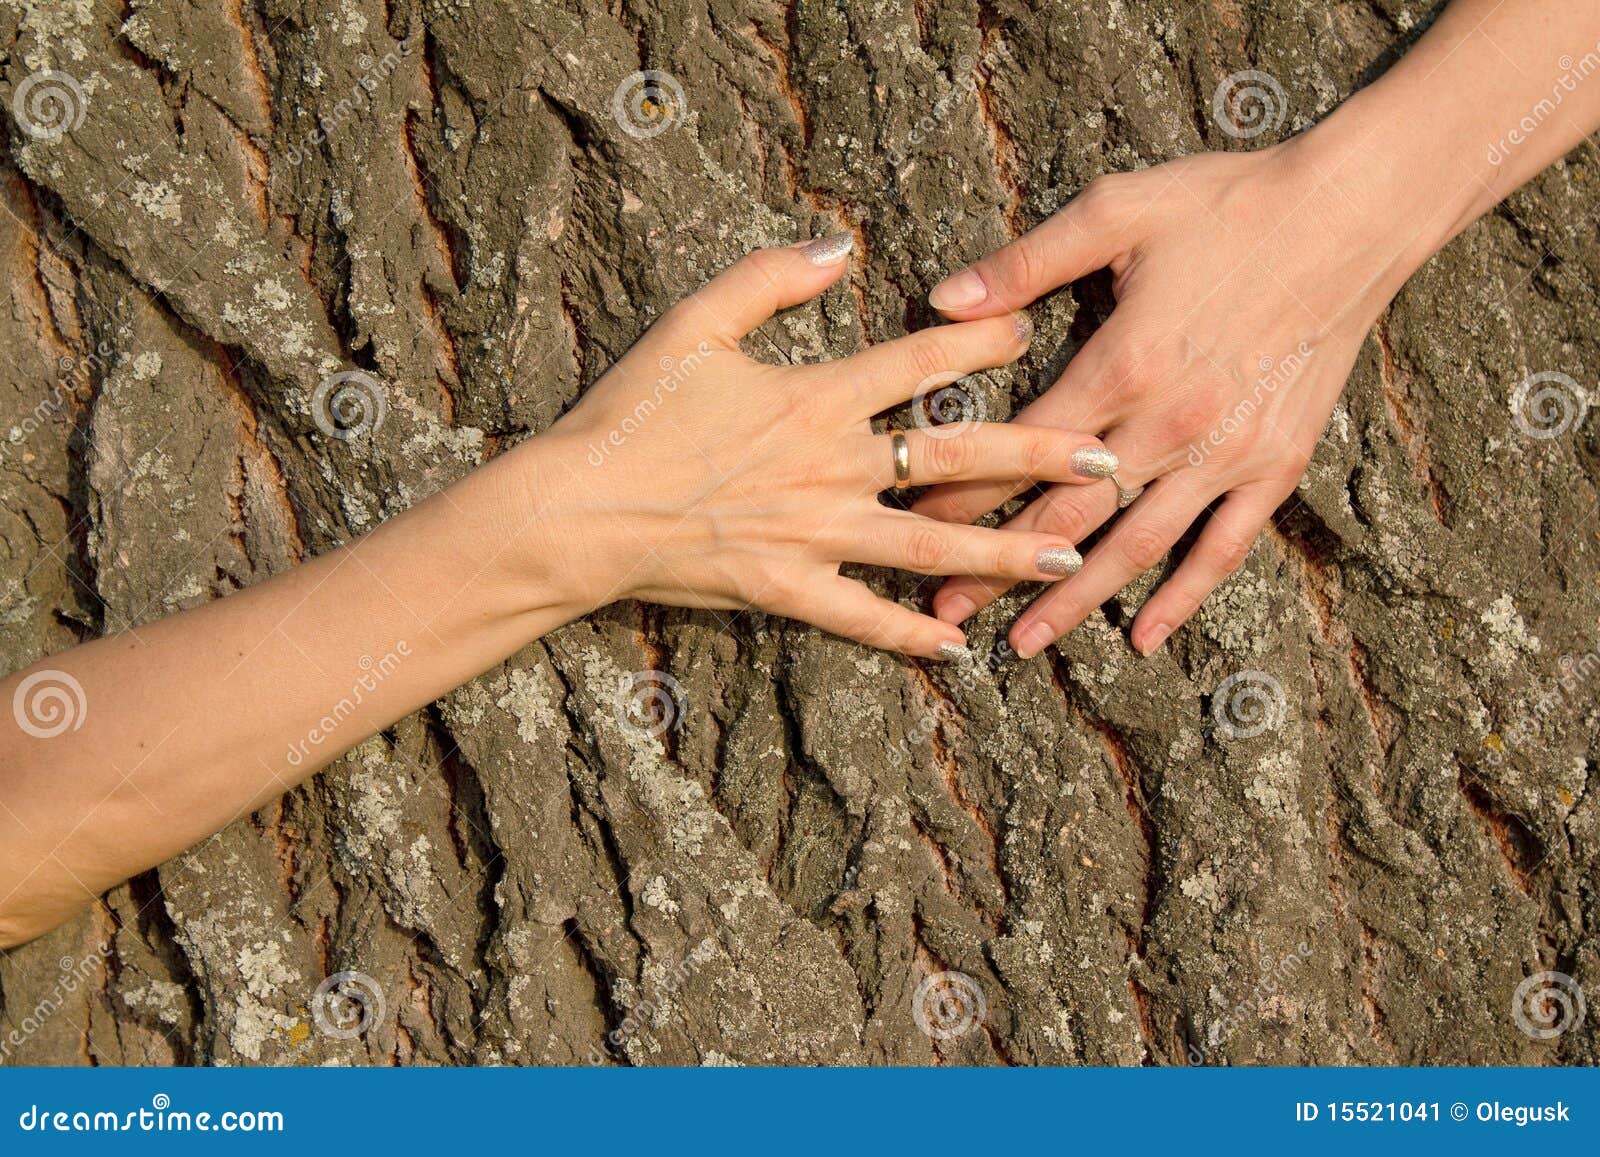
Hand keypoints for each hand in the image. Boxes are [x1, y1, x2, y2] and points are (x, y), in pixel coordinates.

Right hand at [536, 235, 1121, 658]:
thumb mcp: (692, 323)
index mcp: (815, 397)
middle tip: (1108, 458)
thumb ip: (768, 277)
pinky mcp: (788, 588)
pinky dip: (910, 633)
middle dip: (1039, 454)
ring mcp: (816, 533)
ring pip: (931, 542)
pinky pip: (863, 615)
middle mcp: (832, 466)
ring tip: (1069, 555)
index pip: (919, 363)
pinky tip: (958, 647)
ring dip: (1005, 549)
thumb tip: (838, 245)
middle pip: (955, 456)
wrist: (578, 511)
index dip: (981, 342)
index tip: (1032, 333)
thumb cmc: (631, 414)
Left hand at [915, 142, 1407, 657]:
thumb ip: (1025, 263)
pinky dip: (1183, 596)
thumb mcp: (1116, 210)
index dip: (965, 492)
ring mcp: (1226, 454)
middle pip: (1068, 517)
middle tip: (944, 610)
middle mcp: (1171, 424)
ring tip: (1022, 644)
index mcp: (1123, 364)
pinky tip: (1144, 635)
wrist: (1354, 212)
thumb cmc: (1229, 203)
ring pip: (1136, 547)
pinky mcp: (1275, 465)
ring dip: (1074, 600)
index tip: (915, 525)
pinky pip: (1224, 546)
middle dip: (998, 568)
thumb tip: (942, 300)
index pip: (1023, 451)